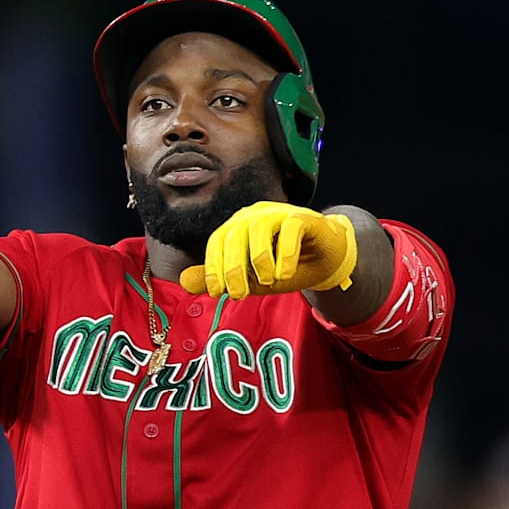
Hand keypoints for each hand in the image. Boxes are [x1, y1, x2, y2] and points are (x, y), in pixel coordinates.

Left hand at [179, 201, 357, 299]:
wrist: (325, 260)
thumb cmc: (285, 266)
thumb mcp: (250, 278)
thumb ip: (221, 278)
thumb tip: (183, 282)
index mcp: (238, 226)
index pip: (217, 241)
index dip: (213, 267)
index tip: (217, 292)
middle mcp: (255, 215)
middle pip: (234, 235)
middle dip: (233, 268)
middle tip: (239, 294)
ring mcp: (279, 213)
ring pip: (259, 229)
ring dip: (259, 260)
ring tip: (268, 283)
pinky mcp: (303, 217)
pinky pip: (290, 230)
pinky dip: (285, 255)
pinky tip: (284, 275)